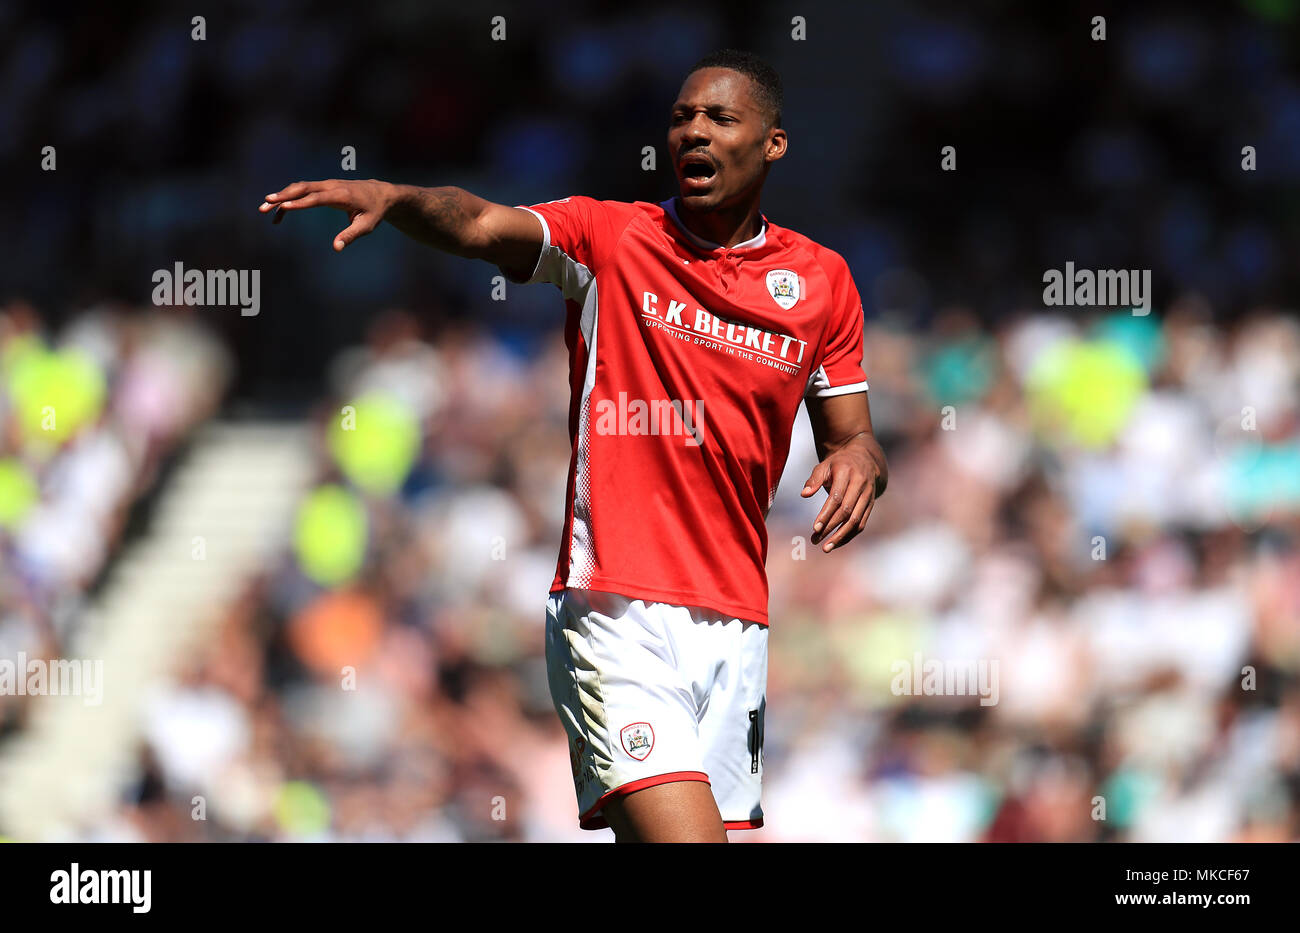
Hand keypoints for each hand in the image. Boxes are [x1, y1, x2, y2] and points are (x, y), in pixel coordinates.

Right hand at [259, 179, 395, 250]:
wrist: (380, 193)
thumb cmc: (374, 211)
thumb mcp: (366, 226)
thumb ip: (350, 236)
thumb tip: (336, 248)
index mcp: (342, 195)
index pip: (317, 198)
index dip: (300, 203)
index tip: (283, 207)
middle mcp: (331, 186)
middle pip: (302, 188)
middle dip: (283, 197)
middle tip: (264, 205)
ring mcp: (325, 184)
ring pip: (299, 187)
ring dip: (282, 196)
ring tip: (264, 208)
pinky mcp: (322, 187)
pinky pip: (303, 190)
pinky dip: (290, 198)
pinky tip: (280, 212)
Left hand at [800, 439, 881, 551]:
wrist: (865, 459)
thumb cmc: (838, 464)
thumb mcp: (824, 466)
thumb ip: (814, 479)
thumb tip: (804, 494)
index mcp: (847, 473)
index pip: (837, 498)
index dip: (826, 514)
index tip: (815, 528)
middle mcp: (860, 485)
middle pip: (846, 511)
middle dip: (831, 527)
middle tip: (816, 540)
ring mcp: (868, 496)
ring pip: (856, 520)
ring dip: (841, 536)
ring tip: (826, 548)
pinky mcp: (871, 504)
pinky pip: (861, 523)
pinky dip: (849, 535)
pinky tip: (836, 543)